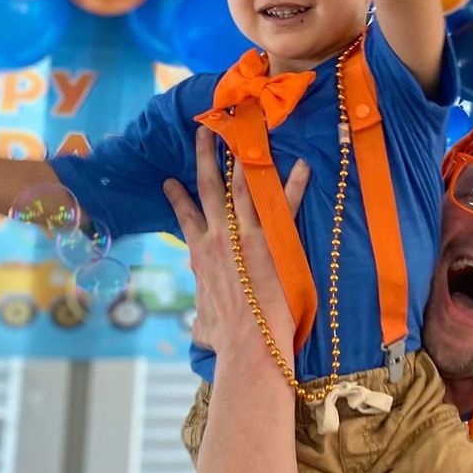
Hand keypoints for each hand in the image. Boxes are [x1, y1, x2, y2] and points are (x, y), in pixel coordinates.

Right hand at [163, 127, 308, 361]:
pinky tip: (302, 164)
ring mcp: (246, 234)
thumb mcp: (203, 323)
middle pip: (210, 187)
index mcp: (200, 254)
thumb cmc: (226, 338)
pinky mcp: (273, 238)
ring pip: (244, 186)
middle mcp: (220, 237)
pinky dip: (294, 183)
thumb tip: (201, 328)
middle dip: (206, 156)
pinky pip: (285, 204)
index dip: (177, 197)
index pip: (185, 216)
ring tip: (247, 133)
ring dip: (245, 158)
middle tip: (205, 131)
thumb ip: (202, 316)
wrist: (248, 342)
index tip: (170, 179)